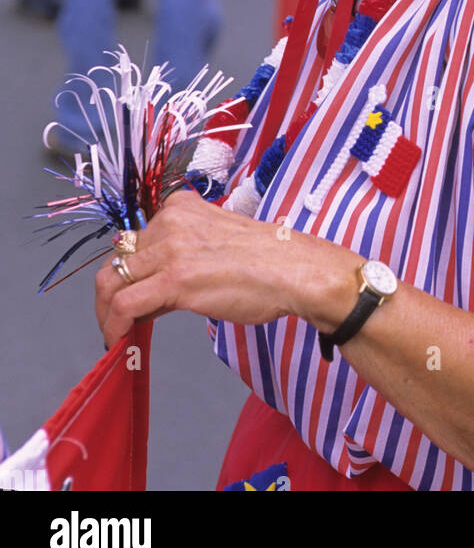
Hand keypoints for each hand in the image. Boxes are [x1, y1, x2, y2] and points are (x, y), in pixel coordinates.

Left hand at [94, 192, 338, 347]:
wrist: (294, 269)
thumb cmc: (266, 261)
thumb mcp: (215, 243)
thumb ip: (181, 257)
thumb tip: (152, 293)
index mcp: (181, 207)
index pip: (135, 242)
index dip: (128, 274)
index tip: (131, 299)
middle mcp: (170, 221)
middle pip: (117, 259)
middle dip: (109, 294)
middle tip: (116, 321)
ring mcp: (171, 249)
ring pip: (111, 280)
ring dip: (105, 312)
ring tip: (114, 333)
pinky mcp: (174, 279)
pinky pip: (123, 304)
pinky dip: (112, 325)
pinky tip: (119, 340)